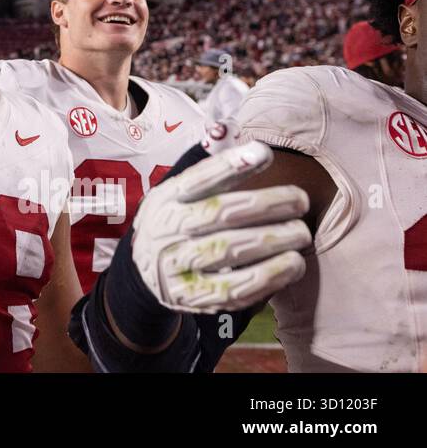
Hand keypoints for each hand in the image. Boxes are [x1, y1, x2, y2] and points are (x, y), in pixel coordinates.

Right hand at [130, 141, 310, 312]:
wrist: (146, 275)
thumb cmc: (177, 226)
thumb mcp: (178, 197)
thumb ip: (210, 175)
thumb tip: (254, 149)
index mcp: (165, 200)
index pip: (197, 179)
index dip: (230, 165)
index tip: (264, 152)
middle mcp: (165, 231)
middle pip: (219, 213)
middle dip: (265, 204)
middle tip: (300, 199)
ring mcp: (176, 266)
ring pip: (228, 251)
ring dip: (272, 241)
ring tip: (301, 233)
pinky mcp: (191, 297)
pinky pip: (234, 289)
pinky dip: (268, 277)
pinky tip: (292, 264)